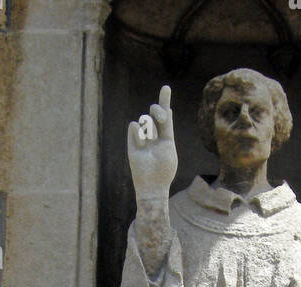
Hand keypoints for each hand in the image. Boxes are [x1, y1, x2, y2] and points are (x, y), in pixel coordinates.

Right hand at [128, 85, 177, 201]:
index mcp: (165, 136)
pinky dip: (138, 130)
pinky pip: (133, 127)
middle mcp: (154, 136)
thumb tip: (168, 110)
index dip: (164, 101)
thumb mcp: (168, 146)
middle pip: (154, 113)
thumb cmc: (164, 170)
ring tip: (151, 139)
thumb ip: (167, 128)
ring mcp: (143, 139)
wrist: (152, 185)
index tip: (166, 88)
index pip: (165, 116)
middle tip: (161, 118)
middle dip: (158, 109)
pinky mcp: (132, 144)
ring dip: (150, 126)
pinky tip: (141, 140)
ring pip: (145, 120)